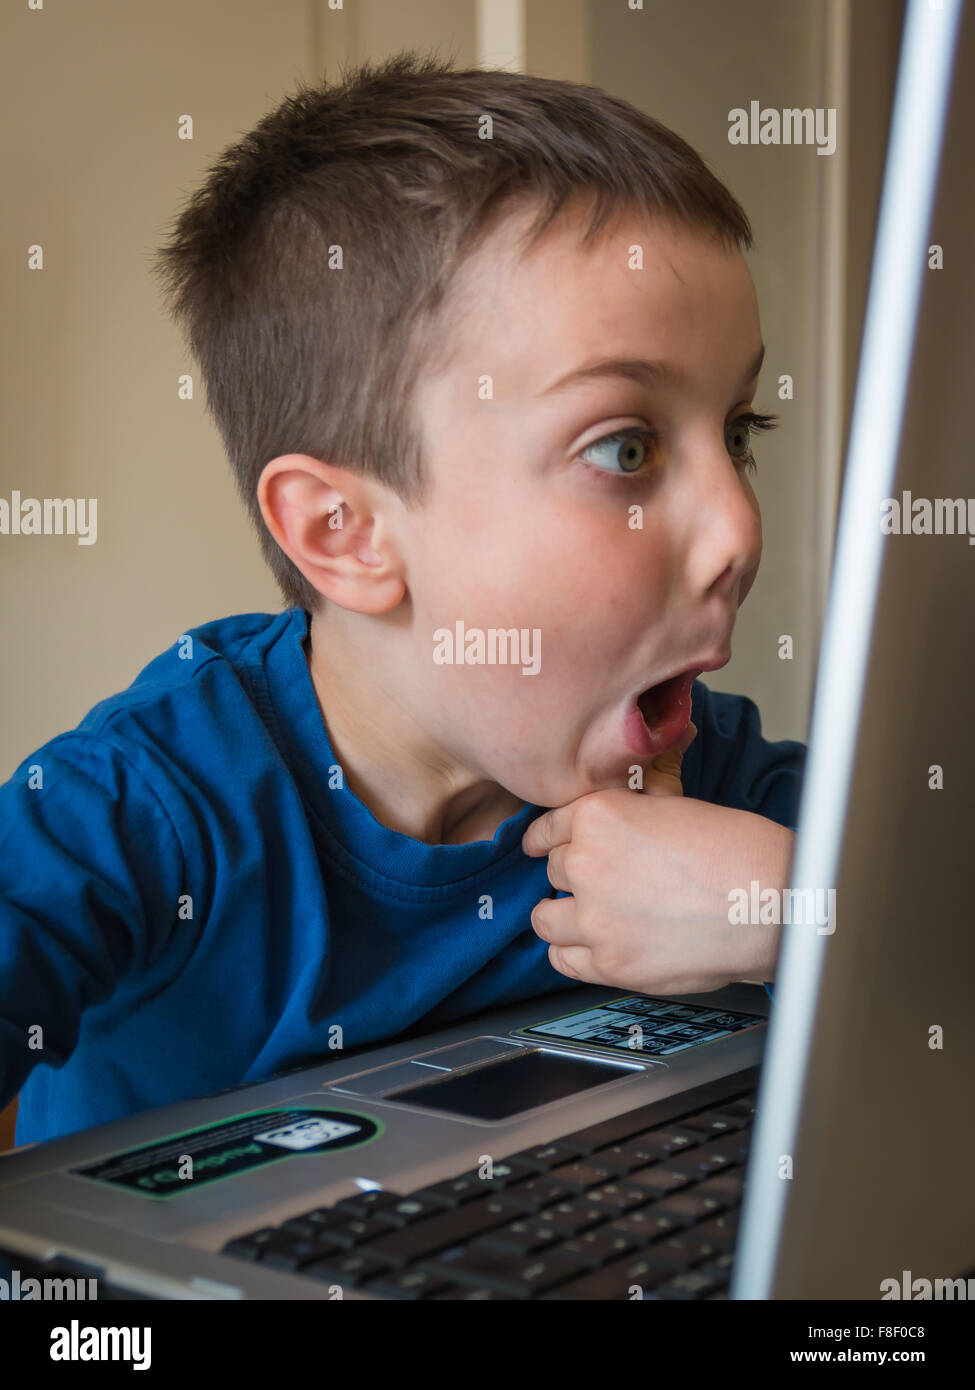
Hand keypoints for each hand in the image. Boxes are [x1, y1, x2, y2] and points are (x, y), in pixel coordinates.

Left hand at [521, 724, 792, 993]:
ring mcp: (594, 917)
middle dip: (573, 875)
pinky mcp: (610, 962)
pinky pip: (562, 960)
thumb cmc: (738, 851)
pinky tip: (595, 946)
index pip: (548, 827)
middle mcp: (586, 863)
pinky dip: (573, 953)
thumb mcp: (676, 806)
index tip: (545, 846)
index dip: (550, 838)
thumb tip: (625, 806)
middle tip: (602, 882)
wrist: (772, 902)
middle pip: (554, 870)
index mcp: (599, 816)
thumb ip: (634, 810)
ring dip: (564, 915)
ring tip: (591, 916)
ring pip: (545, 917)